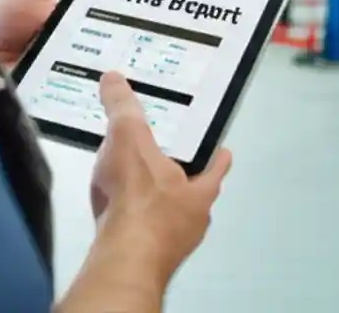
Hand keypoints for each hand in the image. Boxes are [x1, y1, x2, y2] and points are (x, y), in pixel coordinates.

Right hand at [89, 72, 231, 288]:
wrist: (123, 257)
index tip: (224, 151)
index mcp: (199, 191)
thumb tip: (114, 77)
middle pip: (193, 195)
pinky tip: (115, 216)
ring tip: (134, 188)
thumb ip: (122, 108)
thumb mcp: (129, 138)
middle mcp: (192, 220)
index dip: (219, 158)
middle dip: (181, 182)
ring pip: (168, 219)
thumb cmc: (138, 197)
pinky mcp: (146, 260)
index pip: (217, 168)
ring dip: (155, 206)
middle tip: (164, 164)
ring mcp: (171, 245)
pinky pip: (142, 236)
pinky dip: (131, 225)